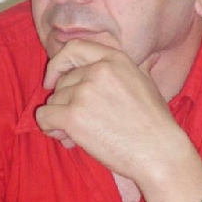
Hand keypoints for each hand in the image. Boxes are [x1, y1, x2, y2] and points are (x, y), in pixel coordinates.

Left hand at [35, 40, 187, 181]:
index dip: (58, 63)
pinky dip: (49, 128)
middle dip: (66, 102)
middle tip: (80, 123)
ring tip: (80, 135)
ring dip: (60, 119)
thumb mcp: (149, 85)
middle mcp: (97, 70)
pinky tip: (67, 138)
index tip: (53, 79)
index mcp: (114, 59)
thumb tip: (151, 58)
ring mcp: (84, 92)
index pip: (74, 49)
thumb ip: (140, 68)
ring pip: (54, 101)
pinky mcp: (73, 116)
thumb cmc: (156, 123)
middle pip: (62, 82)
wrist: (158, 152)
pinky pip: (44, 116)